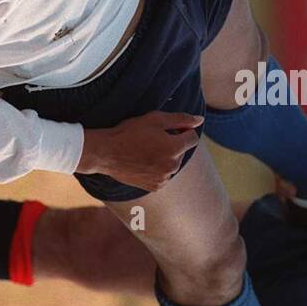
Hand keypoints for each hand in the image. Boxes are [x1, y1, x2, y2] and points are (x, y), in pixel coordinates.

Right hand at [77, 111, 202, 192]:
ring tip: (146, 150)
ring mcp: (164, 178)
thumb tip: (200, 120)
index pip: (192, 137)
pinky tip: (144, 162)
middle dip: (173, 144)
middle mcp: (172, 166)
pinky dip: (158, 168)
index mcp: (175, 149)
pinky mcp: (155, 186)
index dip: (182, 130)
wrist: (106, 153)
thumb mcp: (155, 119)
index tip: (167, 129)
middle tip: (151, 138)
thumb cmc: (130, 132)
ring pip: (173, 164)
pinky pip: (164, 175)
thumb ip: (181, 119)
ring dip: (166, 157)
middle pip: (182, 151)